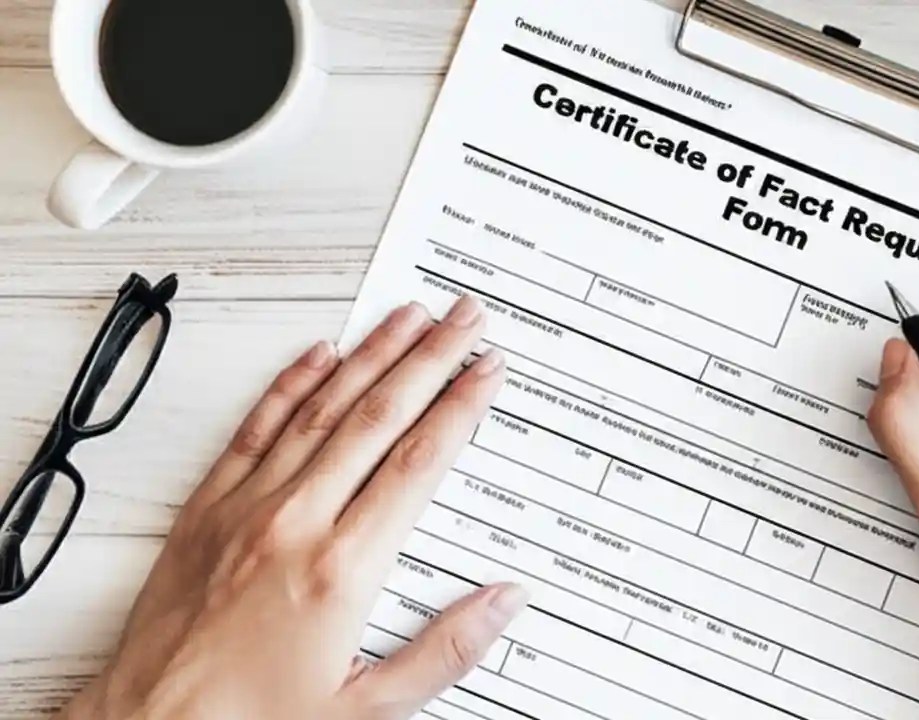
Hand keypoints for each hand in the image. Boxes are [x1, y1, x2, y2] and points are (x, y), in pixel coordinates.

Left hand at [58, 297, 525, 719]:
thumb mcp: (368, 709)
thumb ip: (445, 650)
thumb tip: (503, 602)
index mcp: (342, 570)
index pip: (419, 462)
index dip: (460, 406)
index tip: (484, 371)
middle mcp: (295, 523)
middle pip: (378, 417)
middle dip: (429, 359)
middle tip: (462, 320)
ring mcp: (247, 507)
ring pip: (321, 408)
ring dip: (370, 355)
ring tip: (406, 318)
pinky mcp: (206, 508)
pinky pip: (255, 428)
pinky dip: (290, 385)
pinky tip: (318, 355)